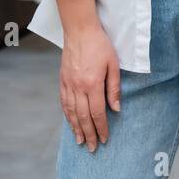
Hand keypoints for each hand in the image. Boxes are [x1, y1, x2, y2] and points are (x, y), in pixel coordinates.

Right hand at [58, 12, 120, 152]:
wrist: (80, 30)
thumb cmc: (100, 45)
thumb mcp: (114, 64)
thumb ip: (114, 88)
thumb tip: (116, 109)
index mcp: (93, 84)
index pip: (97, 112)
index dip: (102, 128)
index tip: (105, 139)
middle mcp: (78, 87)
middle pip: (84, 117)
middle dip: (89, 134)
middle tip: (93, 148)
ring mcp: (68, 84)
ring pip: (72, 112)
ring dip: (76, 128)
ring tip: (81, 141)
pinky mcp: (62, 80)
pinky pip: (64, 102)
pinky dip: (67, 115)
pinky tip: (71, 123)